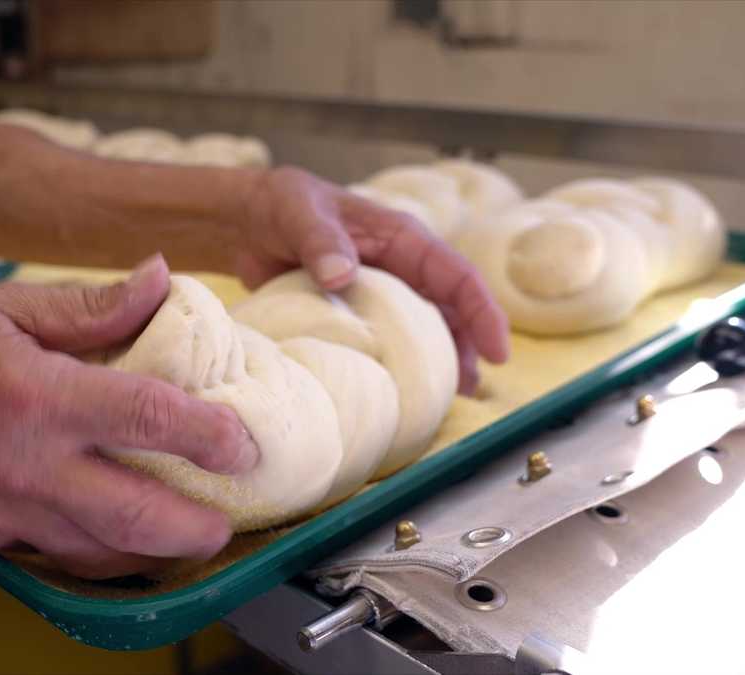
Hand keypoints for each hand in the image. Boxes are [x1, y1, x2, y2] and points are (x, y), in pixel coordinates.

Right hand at [0, 255, 257, 578]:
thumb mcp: (3, 304)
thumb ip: (90, 305)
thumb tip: (159, 280)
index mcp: (32, 394)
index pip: (143, 417)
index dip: (207, 433)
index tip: (242, 443)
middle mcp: (22, 463)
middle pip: (134, 515)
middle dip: (197, 526)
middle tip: (230, 514)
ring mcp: (1, 508)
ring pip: (101, 551)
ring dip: (155, 549)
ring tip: (190, 528)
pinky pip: (58, 552)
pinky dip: (99, 548)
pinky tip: (120, 529)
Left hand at [238, 167, 510, 392]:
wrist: (247, 222)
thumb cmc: (282, 206)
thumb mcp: (299, 215)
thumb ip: (320, 241)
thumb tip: (342, 274)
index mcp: (400, 238)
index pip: (455, 275)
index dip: (482, 312)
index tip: (498, 351)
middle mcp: (400, 266)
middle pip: (449, 309)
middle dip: (468, 346)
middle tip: (471, 388)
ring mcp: (380, 291)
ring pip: (424, 327)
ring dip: (438, 359)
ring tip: (445, 398)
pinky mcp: (357, 311)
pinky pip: (388, 338)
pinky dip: (399, 362)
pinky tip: (398, 391)